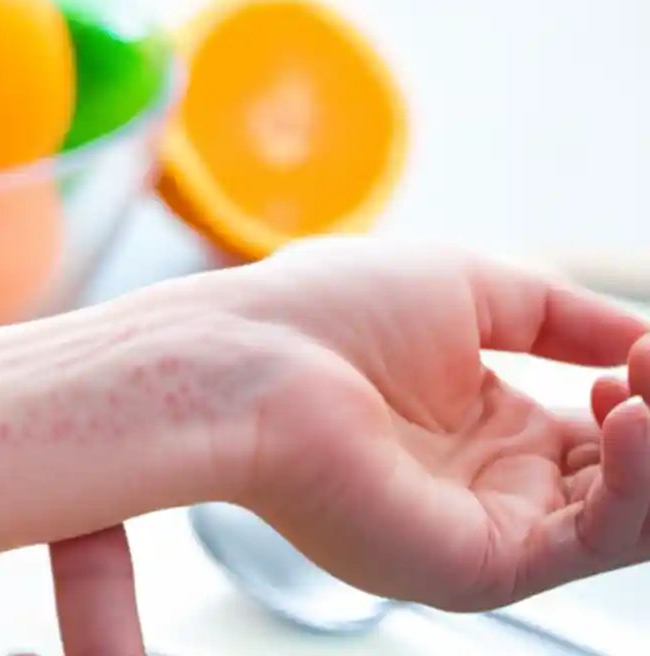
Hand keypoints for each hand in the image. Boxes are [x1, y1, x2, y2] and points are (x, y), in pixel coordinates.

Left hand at [187, 238, 649, 610]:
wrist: (245, 359)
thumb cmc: (326, 314)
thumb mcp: (470, 290)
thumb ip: (564, 319)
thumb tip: (643, 336)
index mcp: (481, 425)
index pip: (603, 431)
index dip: (639, 389)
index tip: (644, 350)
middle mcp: (487, 485)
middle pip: (622, 477)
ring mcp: (481, 528)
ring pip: (624, 515)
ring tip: (649, 388)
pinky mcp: (474, 566)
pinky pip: (592, 539)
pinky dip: (638, 484)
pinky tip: (633, 417)